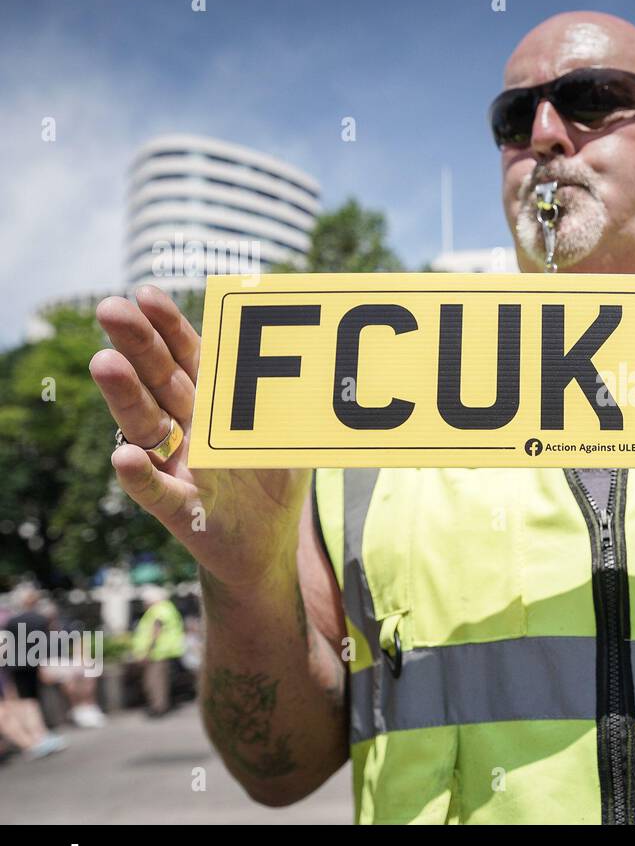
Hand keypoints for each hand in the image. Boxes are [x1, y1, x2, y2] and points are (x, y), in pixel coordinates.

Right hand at [89, 286, 307, 589]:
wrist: (266, 552)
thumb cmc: (272, 487)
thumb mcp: (289, 438)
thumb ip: (294, 402)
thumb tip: (318, 355)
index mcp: (210, 408)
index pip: (188, 359)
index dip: (170, 328)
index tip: (147, 294)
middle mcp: (186, 433)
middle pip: (160, 382)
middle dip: (137, 345)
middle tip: (111, 308)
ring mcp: (179, 470)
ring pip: (149, 428)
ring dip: (126, 397)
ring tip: (105, 364)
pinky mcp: (182, 512)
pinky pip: (158, 494)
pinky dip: (140, 477)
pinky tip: (124, 456)